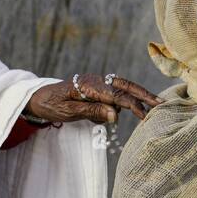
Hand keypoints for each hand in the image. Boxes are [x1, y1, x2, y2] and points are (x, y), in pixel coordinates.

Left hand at [24, 73, 160, 125]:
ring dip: (136, 96)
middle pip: (125, 85)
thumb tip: (115, 115)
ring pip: (122, 88)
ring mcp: (96, 84)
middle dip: (143, 94)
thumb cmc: (49, 105)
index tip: (145, 116)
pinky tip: (126, 110)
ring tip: (152, 107)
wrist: (35, 97)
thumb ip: (92, 112)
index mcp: (88, 85)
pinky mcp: (96, 89)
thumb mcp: (67, 112)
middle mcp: (95, 81)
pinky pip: (114, 93)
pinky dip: (124, 99)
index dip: (133, 105)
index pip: (116, 95)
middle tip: (161, 103)